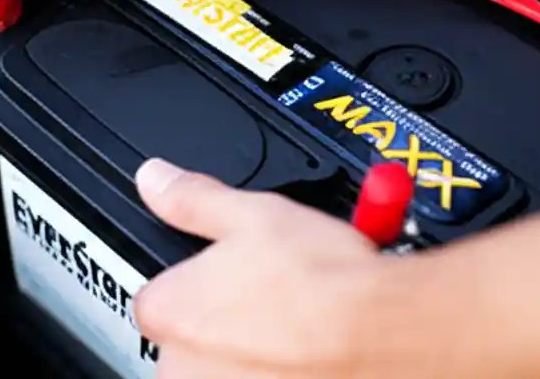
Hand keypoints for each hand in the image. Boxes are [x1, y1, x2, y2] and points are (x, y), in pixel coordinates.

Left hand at [132, 159, 396, 377]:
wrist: (382, 330)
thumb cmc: (322, 282)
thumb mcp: (253, 214)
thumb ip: (191, 199)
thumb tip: (157, 180)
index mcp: (168, 312)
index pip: (159, 302)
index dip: (198, 287)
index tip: (229, 282)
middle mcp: (181, 368)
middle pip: (190, 345)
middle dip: (224, 327)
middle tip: (270, 306)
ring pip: (226, 372)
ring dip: (250, 359)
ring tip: (295, 330)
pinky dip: (279, 375)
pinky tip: (306, 359)